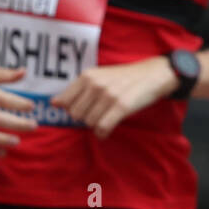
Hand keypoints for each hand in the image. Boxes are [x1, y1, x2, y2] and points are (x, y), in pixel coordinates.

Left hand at [51, 57, 176, 138]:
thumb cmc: (125, 77)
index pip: (65, 103)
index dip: (74, 110)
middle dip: (85, 118)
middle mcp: (95, 84)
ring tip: (106, 118)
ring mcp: (108, 95)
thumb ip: (77, 89)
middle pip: (76, 115)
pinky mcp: (121, 107)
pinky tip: (107, 130)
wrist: (154, 74)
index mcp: (87, 76)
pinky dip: (102, 133)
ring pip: (89, 123)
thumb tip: (54, 103)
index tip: (86, 109)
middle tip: (99, 114)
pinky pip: (102, 128)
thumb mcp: (99, 76)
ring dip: (96, 125)